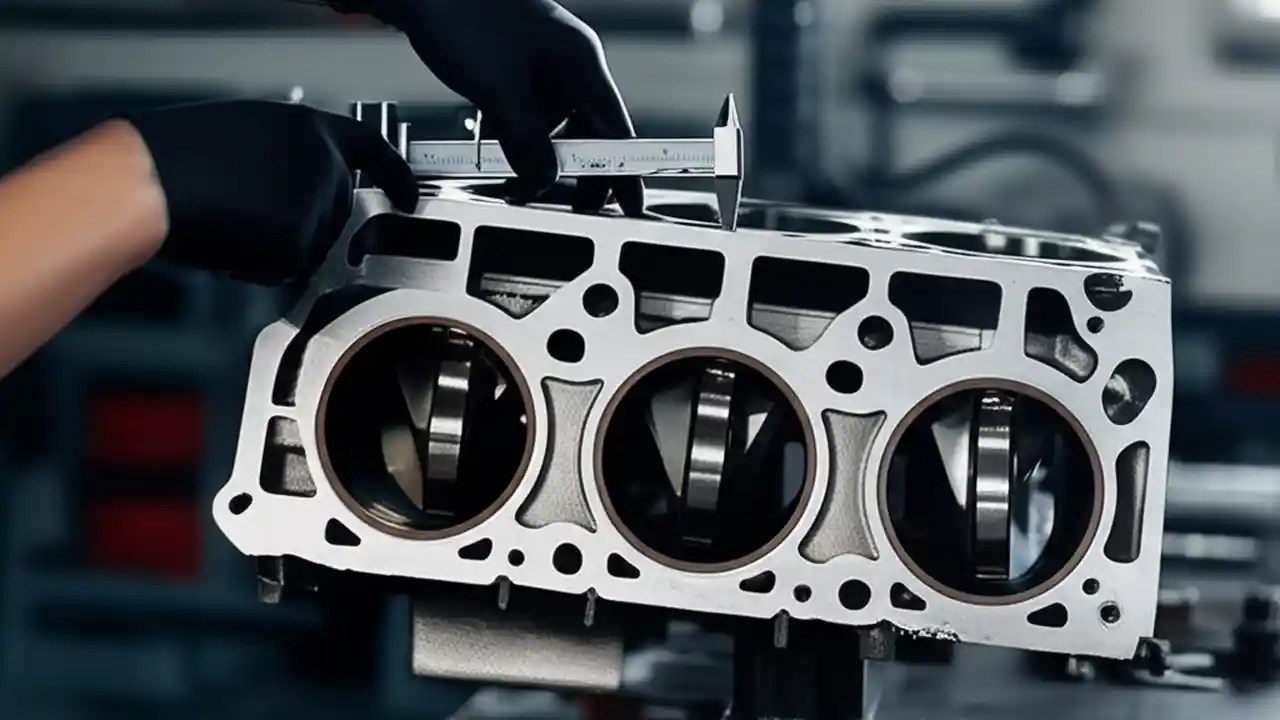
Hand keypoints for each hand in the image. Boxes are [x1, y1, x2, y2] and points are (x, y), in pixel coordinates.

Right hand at [126, 100, 417, 284]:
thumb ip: (291, 159)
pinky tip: (231, 246)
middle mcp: (323, 163)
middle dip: (308, 227)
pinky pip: (291, 270)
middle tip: (261, 225)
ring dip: (282, 248)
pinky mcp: (300, 241)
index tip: (406, 196)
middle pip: (340, 212)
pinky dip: (262, 269)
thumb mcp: (249, 136)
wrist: (149, 181)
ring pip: (317, 245)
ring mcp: (316, 203)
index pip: (373, 150)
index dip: (395, 176)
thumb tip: (302, 189)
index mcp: (310, 128)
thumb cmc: (180, 157)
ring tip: (234, 225)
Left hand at [356, 0, 644, 215]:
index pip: (616, 127)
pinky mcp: (511, 68)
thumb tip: (543, 180)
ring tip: (519, 182)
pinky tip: (499, 152)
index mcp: (580, 61)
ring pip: (552, 126)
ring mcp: (538, 65)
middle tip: (570, 205)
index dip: (624, 170)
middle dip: (576, 169)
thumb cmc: (462, 13)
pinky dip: (516, 137)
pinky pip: (525, 113)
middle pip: (587, 129)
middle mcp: (566, 63)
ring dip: (538, 155)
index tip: (631, 204)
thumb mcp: (499, 89)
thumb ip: (527, 141)